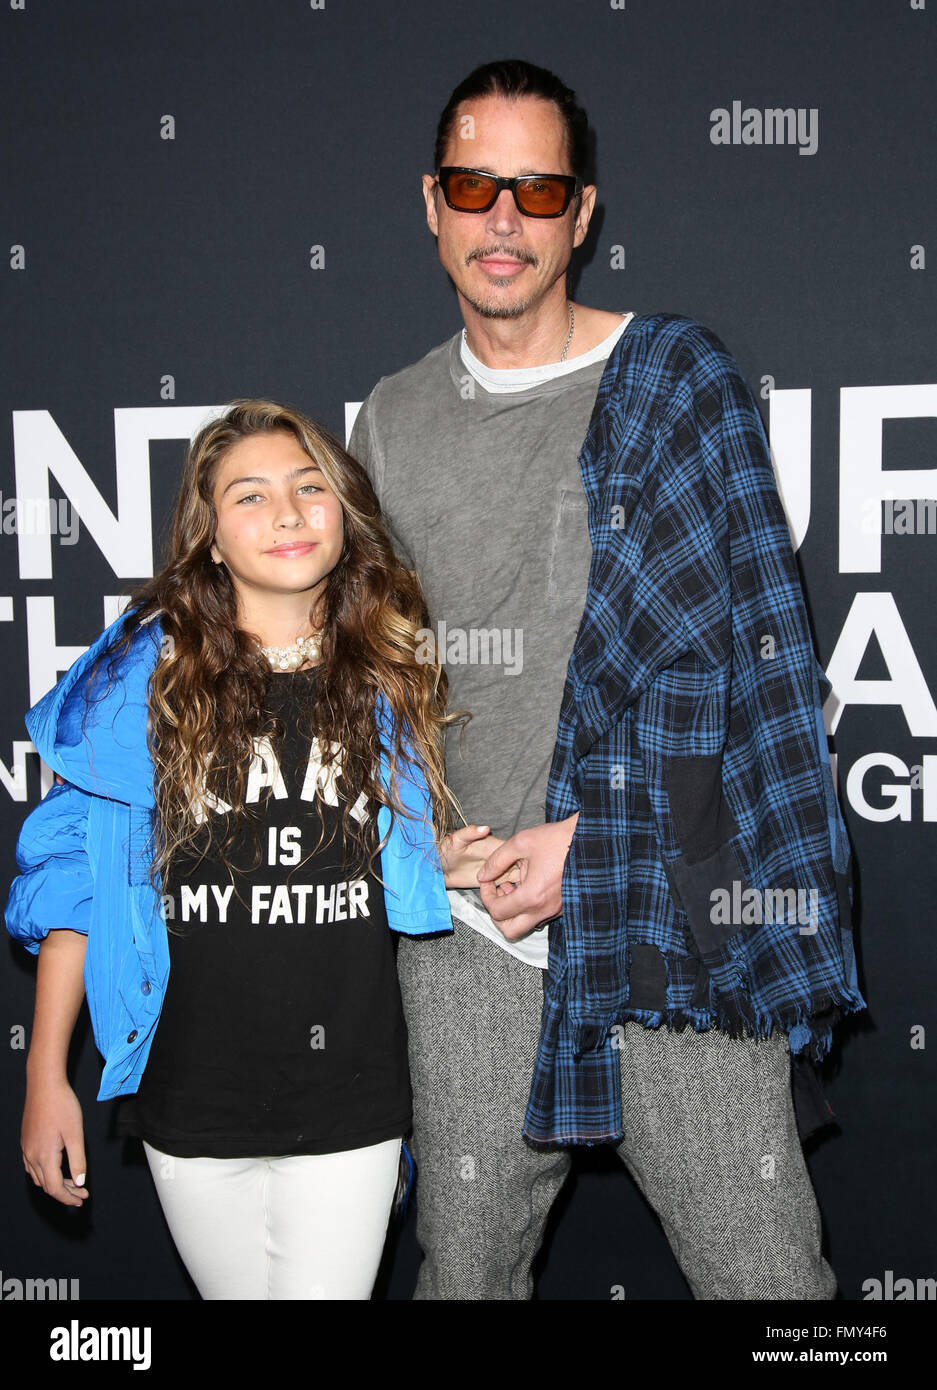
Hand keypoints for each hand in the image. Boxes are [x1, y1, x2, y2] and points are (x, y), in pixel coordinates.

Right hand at [21, 1078, 88, 1206]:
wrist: (44, 1085)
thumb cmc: (62, 1106)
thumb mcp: (75, 1135)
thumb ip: (78, 1161)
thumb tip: (79, 1182)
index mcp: (44, 1157)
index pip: (54, 1188)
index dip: (68, 1197)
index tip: (82, 1198)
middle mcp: (31, 1156)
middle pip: (46, 1185)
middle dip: (64, 1192)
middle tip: (81, 1192)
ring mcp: (26, 1148)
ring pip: (38, 1176)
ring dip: (54, 1183)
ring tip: (72, 1182)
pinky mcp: (26, 1140)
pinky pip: (32, 1165)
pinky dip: (45, 1173)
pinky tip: (57, 1168)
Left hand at [438, 824, 520, 889]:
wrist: (439, 869)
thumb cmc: (446, 850)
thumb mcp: (456, 840)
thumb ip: (470, 832)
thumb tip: (485, 828)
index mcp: (496, 846)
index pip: (515, 852)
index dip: (521, 860)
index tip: (524, 870)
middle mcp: (501, 859)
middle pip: (521, 867)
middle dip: (524, 876)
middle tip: (518, 886)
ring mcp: (499, 872)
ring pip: (518, 879)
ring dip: (518, 886)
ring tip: (510, 893)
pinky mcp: (494, 883)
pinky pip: (508, 889)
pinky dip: (510, 894)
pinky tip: (506, 899)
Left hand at [477, 814, 578, 940]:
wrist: (590, 840)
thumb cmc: (558, 839)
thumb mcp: (521, 842)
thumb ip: (496, 860)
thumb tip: (482, 875)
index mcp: (532, 896)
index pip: (497, 911)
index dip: (486, 896)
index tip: (488, 880)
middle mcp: (544, 909)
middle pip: (510, 931)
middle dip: (498, 914)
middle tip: (498, 892)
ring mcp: (555, 911)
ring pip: (525, 926)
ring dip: (513, 911)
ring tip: (514, 885)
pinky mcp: (562, 907)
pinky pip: (539, 917)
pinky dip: (528, 907)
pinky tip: (529, 884)